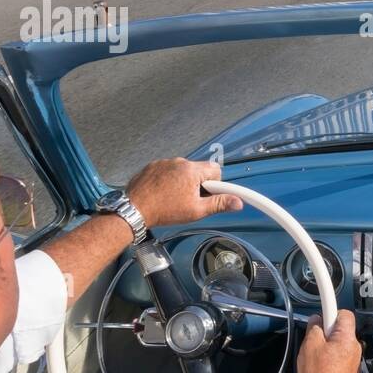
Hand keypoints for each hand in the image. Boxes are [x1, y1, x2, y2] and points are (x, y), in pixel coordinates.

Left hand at [126, 158, 242, 226]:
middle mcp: (178, 162)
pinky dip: (168, 179)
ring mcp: (163, 162)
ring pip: (182, 170)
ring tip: (174, 198)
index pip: (215, 170)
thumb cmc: (165, 210)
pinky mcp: (152, 166)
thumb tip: (238, 202)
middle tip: (190, 200)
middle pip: (198, 170)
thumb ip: (219, 204)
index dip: (215, 184)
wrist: (134, 210)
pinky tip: (163, 193)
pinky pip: (167, 170)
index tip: (208, 195)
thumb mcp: (196, 211)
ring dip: (183, 181)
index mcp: (192, 170)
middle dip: (198, 183)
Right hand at [297, 310, 360, 372]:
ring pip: (341, 346)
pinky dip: (332, 361)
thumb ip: (314, 328)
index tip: (325, 308)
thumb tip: (316, 321)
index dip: (332, 311)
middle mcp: (355, 349)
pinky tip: (322, 370)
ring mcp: (354, 363)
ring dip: (330, 348)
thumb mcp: (310, 346)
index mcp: (347, 339)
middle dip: (328, 333)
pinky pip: (341, 360)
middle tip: (315, 341)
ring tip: (317, 359)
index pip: (345, 314)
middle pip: (342, 331)